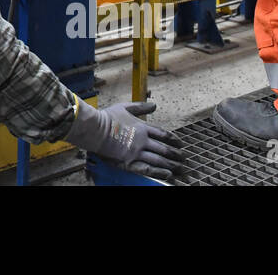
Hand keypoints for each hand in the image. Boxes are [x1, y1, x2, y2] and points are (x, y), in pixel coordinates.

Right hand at [66, 99, 182, 180]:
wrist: (94, 128)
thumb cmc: (107, 117)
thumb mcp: (124, 107)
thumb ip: (140, 107)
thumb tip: (154, 104)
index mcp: (142, 127)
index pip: (163, 134)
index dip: (174, 140)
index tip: (180, 144)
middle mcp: (142, 140)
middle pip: (164, 149)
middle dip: (176, 154)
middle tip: (183, 158)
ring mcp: (136, 152)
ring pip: (159, 160)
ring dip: (172, 165)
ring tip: (179, 168)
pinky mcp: (129, 162)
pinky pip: (148, 169)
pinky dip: (159, 172)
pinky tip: (167, 174)